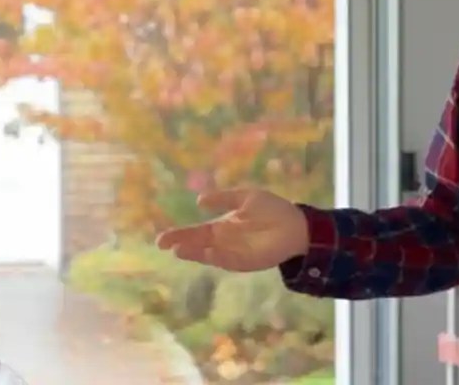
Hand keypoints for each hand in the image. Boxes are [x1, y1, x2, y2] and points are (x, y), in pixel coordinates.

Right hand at [155, 188, 309, 271]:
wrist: (296, 225)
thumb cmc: (272, 210)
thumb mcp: (246, 197)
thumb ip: (224, 198)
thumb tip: (199, 200)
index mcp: (222, 226)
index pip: (196, 232)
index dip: (180, 235)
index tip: (162, 238)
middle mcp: (224, 242)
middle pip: (198, 244)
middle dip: (181, 244)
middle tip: (162, 244)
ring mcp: (234, 253)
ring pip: (209, 254)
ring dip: (195, 253)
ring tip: (179, 250)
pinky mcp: (246, 262)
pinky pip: (228, 261)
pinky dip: (217, 258)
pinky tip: (206, 253)